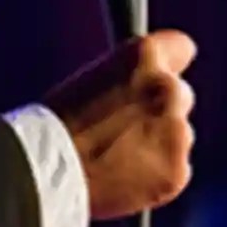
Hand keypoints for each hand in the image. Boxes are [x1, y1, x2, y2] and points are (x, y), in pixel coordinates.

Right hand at [44, 30, 196, 220]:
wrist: (45, 174)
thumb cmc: (57, 125)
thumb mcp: (92, 80)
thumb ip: (128, 79)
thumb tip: (144, 86)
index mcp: (144, 56)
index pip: (181, 47)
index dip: (168, 63)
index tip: (160, 76)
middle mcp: (167, 88)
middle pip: (181, 96)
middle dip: (161, 110)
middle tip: (126, 129)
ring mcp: (177, 132)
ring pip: (179, 136)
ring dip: (160, 144)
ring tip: (118, 159)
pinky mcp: (177, 170)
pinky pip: (176, 169)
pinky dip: (157, 175)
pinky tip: (125, 179)